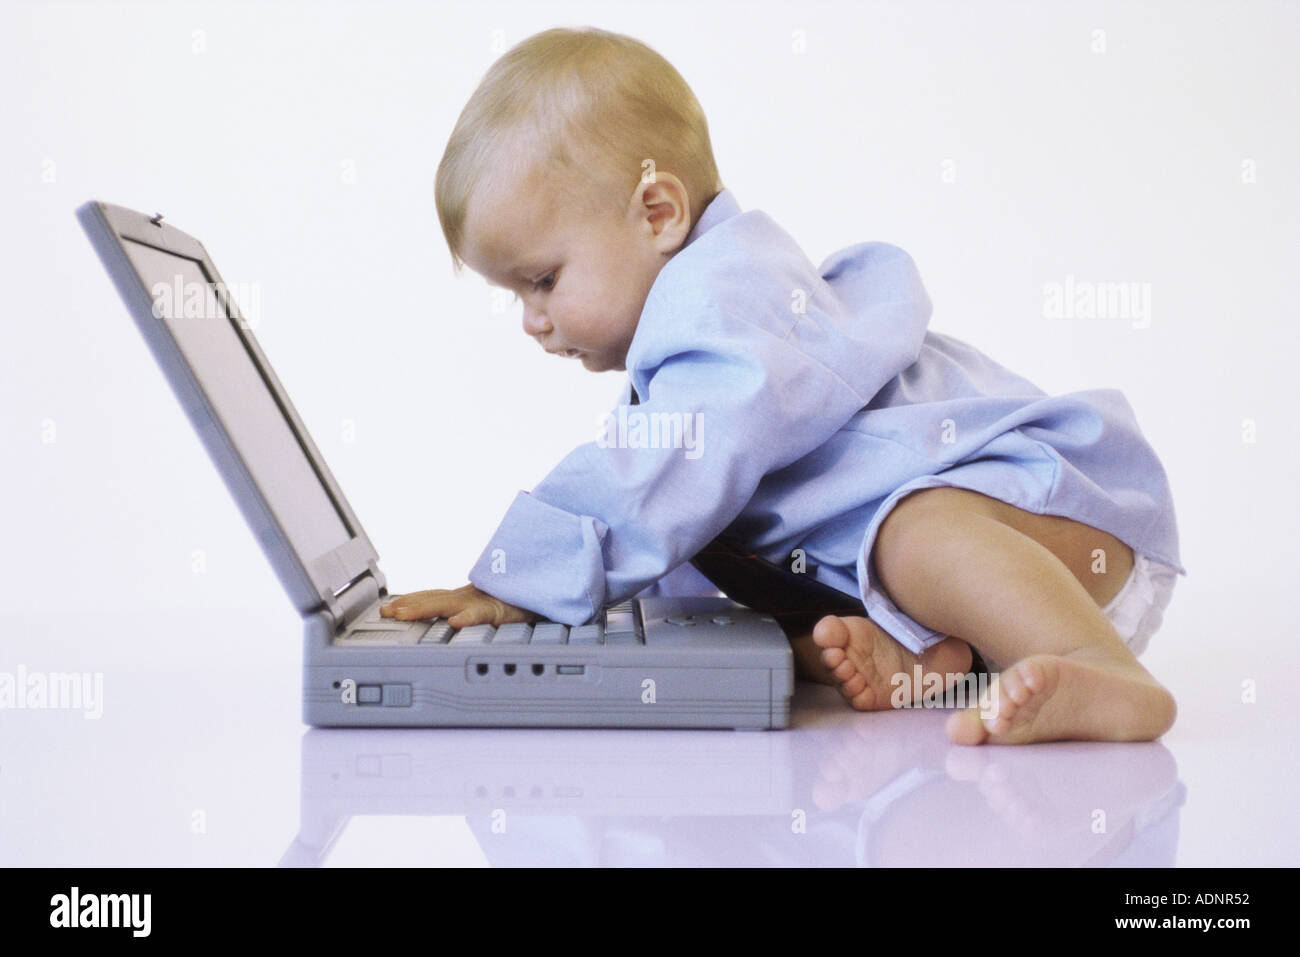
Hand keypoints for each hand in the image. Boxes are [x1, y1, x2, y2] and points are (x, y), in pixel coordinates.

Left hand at [379, 583, 536, 628]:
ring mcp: (485, 602)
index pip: (431, 596)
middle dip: (407, 605)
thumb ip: (472, 614)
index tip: (386, 608)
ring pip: (450, 604)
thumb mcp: (491, 611)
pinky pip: (484, 614)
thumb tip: (452, 625)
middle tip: (386, 613)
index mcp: (466, 599)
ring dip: (424, 608)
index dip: (409, 601)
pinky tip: (456, 622)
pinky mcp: (503, 610)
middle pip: (433, 599)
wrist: (548, 592)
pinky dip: (469, 617)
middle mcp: (471, 597)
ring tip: (403, 614)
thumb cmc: (521, 603)